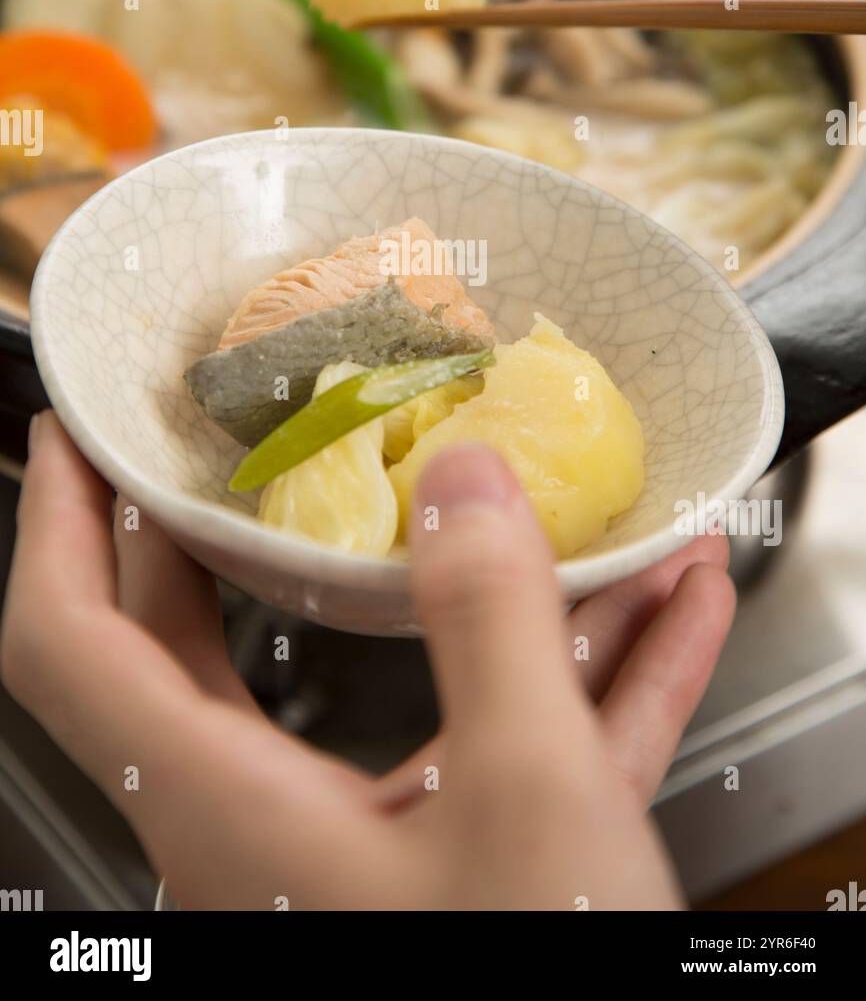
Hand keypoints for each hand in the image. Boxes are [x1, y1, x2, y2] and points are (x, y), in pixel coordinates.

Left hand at [1, 413, 733, 909]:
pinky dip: (572, 685)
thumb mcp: (526, 806)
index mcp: (231, 810)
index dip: (57, 525)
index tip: (73, 435)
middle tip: (267, 441)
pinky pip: (495, 756)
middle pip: (212, 652)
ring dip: (484, 604)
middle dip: (244, 534)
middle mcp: (271, 834)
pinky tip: (665, 623)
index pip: (73, 642)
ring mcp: (365, 864)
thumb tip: (465, 487)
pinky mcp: (457, 883)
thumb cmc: (526, 991)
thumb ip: (490, 625)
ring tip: (551, 513)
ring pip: (393, 696)